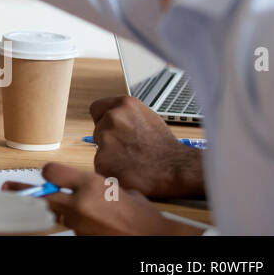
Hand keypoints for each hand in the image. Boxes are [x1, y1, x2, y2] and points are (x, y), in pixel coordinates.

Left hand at [1, 163, 199, 234]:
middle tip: (8, 189)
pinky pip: (71, 228)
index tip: (48, 174)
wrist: (156, 238)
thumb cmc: (143, 214)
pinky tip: (91, 224)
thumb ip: (93, 184)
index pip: (50, 171)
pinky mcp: (82, 239)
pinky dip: (76, 224)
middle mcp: (80, 203)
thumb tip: (77, 185)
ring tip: (57, 207)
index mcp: (90, 184)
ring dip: (57, 210)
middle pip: (41, 196)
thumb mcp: (118, 187)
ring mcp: (79, 224)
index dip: (48, 172)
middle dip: (23, 192)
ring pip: (57, 214)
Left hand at [89, 95, 206, 197]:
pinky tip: (129, 170)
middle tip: (129, 150)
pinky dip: (112, 170)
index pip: (96, 109)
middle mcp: (112, 117)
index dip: (103, 120)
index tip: (111, 130)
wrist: (177, 168)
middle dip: (109, 141)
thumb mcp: (145, 117)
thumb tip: (109, 118)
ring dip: (111, 156)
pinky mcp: (103, 160)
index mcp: (124, 104)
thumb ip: (124, 116)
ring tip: (132, 160)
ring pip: (100, 149)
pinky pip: (101, 165)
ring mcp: (106, 139)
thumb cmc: (164, 147)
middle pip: (98, 131)